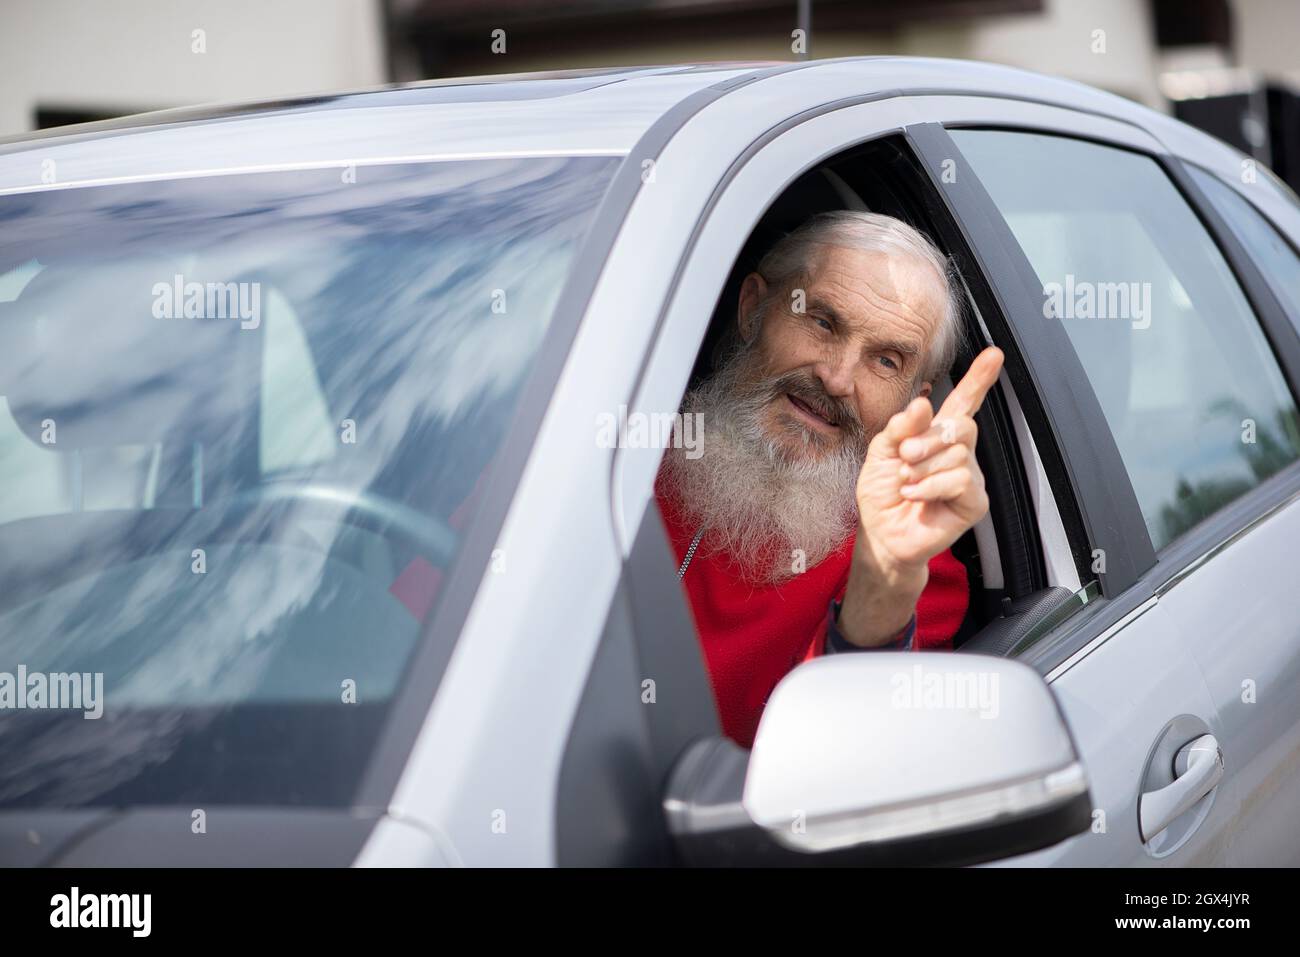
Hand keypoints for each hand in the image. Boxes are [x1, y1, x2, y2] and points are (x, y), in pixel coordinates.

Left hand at [855, 346, 1004, 574]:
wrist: (880, 532)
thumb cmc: (882, 493)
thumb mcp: (881, 452)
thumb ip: (900, 426)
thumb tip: (923, 403)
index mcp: (936, 436)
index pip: (964, 403)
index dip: (979, 379)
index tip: (994, 355)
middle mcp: (958, 453)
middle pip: (961, 426)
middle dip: (927, 440)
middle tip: (905, 456)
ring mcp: (969, 477)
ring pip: (957, 454)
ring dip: (923, 468)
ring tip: (906, 483)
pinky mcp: (973, 501)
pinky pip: (959, 479)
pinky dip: (930, 486)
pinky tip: (915, 495)